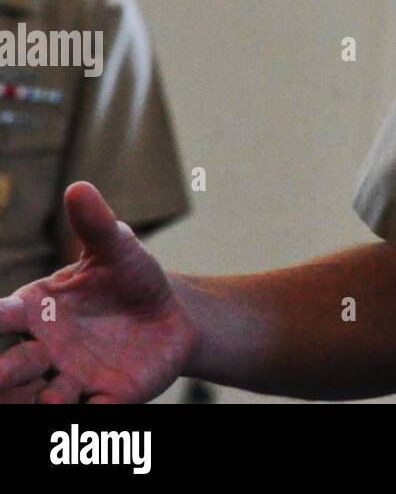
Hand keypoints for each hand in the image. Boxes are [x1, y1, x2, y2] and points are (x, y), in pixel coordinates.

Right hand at [0, 181, 197, 402]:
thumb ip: (96, 224)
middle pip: (12, 368)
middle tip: (3, 373)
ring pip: (39, 402)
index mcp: (37, 311)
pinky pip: (92, 415)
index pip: (0, 318)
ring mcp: (71, 379)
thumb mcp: (119, 248)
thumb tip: (79, 187)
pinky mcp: (107, 399)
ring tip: (54, 397)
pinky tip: (98, 409)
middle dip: (4, 374)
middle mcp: (44, 351)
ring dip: (40, 403)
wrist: (171, 315)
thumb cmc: (130, 278)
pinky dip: (90, 416)